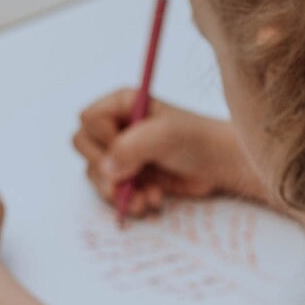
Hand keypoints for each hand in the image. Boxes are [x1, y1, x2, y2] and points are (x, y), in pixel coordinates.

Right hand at [72, 94, 257, 218]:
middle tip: (125, 181)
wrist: (220, 166)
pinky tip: (151, 200)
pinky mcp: (129, 175)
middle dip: (104, 170)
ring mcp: (121, 152)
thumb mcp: (165, 135)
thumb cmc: (197, 140)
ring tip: (145, 199)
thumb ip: (131, 147)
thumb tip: (105, 170)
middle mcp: (117, 126)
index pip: (89, 121)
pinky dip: (128, 200)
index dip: (104, 139)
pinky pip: (111, 191)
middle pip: (84, 147)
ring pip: (96, 174)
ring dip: (118, 191)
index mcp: (122, 104)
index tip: (129, 149)